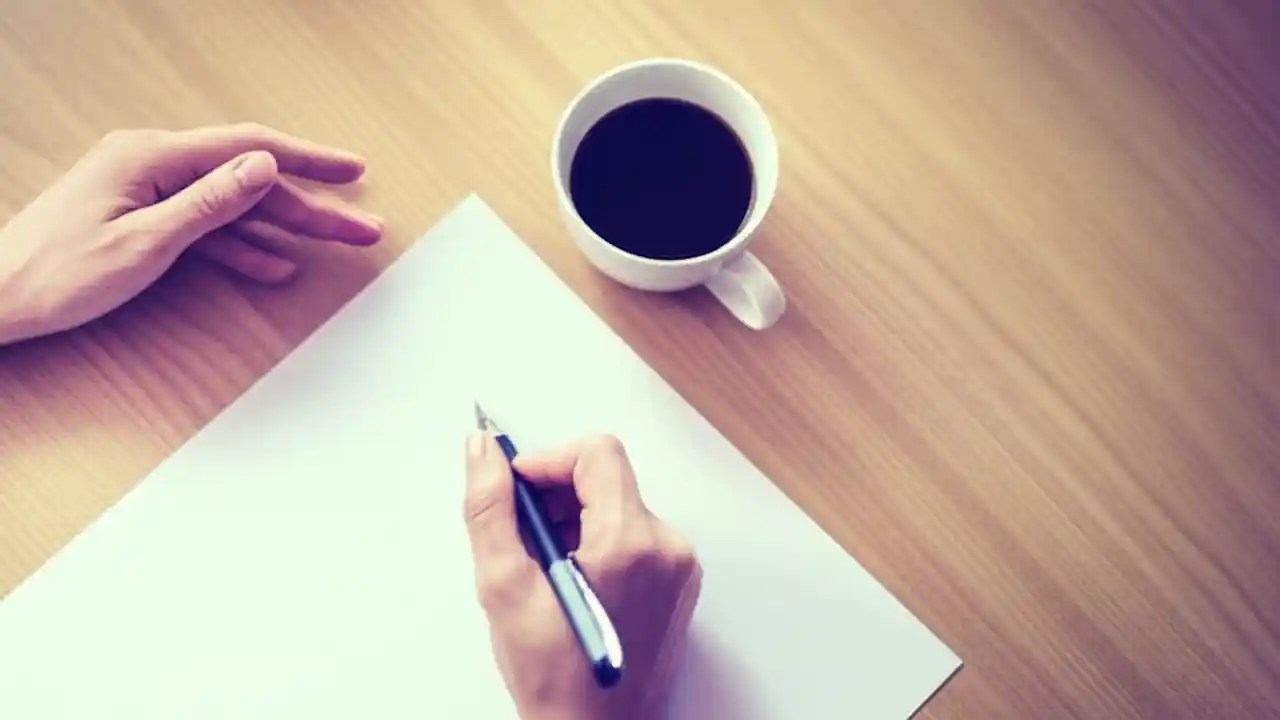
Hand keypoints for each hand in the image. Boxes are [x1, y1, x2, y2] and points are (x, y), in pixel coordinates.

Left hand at [0, 123, 382, 344]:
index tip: (353, 170)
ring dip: (286, 228)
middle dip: (310, 205)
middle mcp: (153, 165)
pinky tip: (277, 265)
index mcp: (152, 157)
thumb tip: (263, 166)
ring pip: (235, 208)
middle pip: (249, 181)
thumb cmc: (57, 274)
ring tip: (336, 243)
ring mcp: (149, 193)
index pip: (247, 148)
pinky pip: (208, 231)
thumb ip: (211, 203)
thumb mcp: (145, 241)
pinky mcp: (144, 221)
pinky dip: (243, 248)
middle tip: (361, 226)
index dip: (307, 159)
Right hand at [464, 435, 701, 719]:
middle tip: (523, 538)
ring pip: (620, 508)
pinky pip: (637, 538)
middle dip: (557, 497)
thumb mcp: (504, 588)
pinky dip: (600, 545)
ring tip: (545, 570)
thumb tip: (482, 451)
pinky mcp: (679, 585)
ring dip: (576, 523)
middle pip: (608, 479)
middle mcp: (667, 548)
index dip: (548, 461)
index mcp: (630, 542)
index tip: (517, 488)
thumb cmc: (555, 680)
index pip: (596, 453)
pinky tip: (572, 584)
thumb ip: (490, 509)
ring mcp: (679, 568)